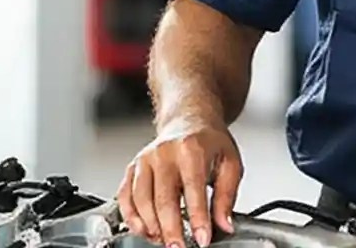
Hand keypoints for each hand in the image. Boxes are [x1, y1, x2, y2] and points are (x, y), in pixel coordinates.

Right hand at [116, 118, 242, 246]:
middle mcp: (164, 153)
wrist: (189, 120)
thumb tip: (224, 225)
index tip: (202, 239)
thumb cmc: (209, 142)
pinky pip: (125, 196)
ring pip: (140, 200)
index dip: (197, 219)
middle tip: (180, 247)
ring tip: (163, 241)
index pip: (193, 190)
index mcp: (191, 149)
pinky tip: (143, 230)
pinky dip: (131, 217)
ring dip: (151, 226)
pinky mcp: (132, 168)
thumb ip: (227, 196)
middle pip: (163, 198)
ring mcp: (145, 160)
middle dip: (171, 229)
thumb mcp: (230, 163)